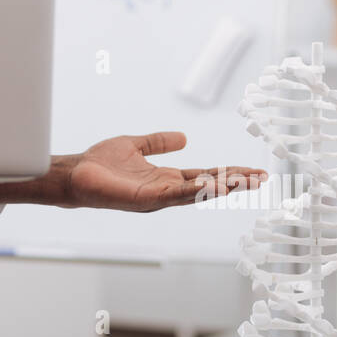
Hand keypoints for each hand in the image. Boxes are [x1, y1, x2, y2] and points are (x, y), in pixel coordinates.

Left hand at [62, 131, 266, 210]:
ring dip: (221, 188)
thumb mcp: (135, 145)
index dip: (230, 174)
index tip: (254, 171)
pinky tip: (211, 187)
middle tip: (262, 178)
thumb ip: (158, 143)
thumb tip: (183, 137)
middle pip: (208, 187)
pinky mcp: (142, 200)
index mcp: (167, 179)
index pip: (206, 176)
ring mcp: (156, 198)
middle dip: (235, 183)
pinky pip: (173, 195)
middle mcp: (166, 191)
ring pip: (196, 193)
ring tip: (245, 182)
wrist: (74, 174)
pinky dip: (193, 191)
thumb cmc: (100, 164)